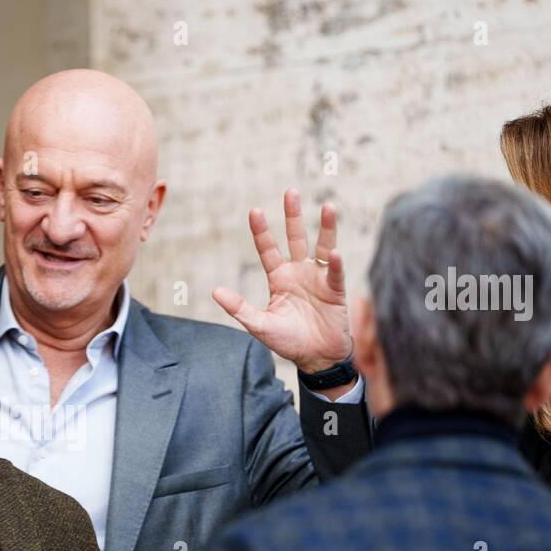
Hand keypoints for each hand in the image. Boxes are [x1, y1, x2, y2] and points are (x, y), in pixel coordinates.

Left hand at [212, 189, 350, 373]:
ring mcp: (318, 279)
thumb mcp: (259, 325)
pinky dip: (335, 263)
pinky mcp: (336, 290)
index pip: (268, 249)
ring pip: (322, 247)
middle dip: (293, 216)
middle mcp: (299, 273)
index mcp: (279, 279)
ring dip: (325, 228)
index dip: (262, 231)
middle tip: (290, 192)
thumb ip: (239, 308)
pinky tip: (335, 252)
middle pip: (296, 238)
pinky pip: (335, 273)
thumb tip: (214, 292)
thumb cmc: (288, 341)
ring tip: (328, 206)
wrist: (316, 359)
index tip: (254, 210)